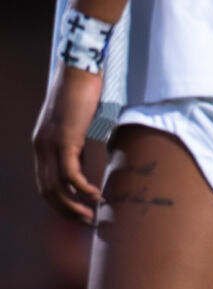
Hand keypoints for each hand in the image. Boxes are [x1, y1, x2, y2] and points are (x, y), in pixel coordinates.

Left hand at [33, 66, 103, 221]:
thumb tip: (84, 158)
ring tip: (91, 215)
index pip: (45, 182)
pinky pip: (69, 174)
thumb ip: (75, 140)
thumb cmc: (83, 89)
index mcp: (42, 144)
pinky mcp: (64, 140)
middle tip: (86, 221)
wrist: (80, 68)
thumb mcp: (77, 121)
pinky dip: (81, 189)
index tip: (79, 210)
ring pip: (56, 187)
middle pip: (47, 191)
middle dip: (66, 210)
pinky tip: (96, 194)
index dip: (61, 200)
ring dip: (73, 205)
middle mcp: (41, 147)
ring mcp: (50, 144)